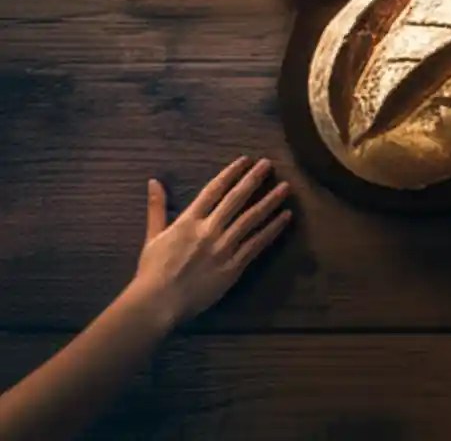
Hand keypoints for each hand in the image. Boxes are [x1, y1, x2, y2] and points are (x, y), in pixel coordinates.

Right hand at [130, 156, 291, 327]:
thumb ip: (157, 207)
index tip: (245, 160)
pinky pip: (257, 243)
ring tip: (285, 187)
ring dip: (270, 201)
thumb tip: (154, 181)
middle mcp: (209, 229)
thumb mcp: (152, 235)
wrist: (159, 302)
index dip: (231, 173)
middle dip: (254, 179)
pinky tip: (286, 217)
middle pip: (236, 199)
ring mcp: (223, 247)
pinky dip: (272, 228)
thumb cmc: (152, 271)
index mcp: (188, 220)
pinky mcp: (234, 266)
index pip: (214, 189)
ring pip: (251, 218)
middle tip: (269, 164)